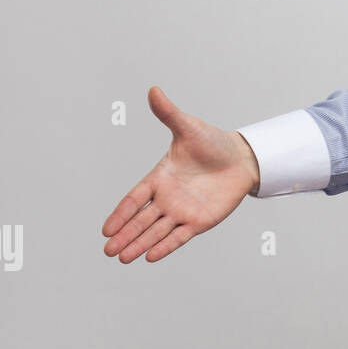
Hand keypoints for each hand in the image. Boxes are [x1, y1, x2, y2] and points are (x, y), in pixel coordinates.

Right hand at [102, 85, 260, 262]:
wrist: (242, 158)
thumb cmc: (213, 142)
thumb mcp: (189, 128)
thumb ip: (169, 114)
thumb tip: (154, 90)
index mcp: (160, 177)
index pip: (134, 199)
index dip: (120, 214)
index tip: (105, 229)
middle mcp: (167, 198)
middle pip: (141, 221)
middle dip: (125, 235)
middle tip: (108, 251)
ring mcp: (183, 211)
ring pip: (156, 232)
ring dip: (139, 244)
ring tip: (122, 258)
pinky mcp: (200, 221)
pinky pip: (179, 237)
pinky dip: (165, 247)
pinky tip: (150, 257)